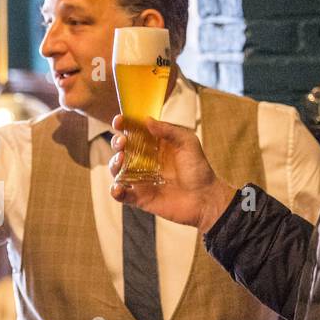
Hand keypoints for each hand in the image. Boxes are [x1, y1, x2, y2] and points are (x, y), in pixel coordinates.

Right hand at [108, 114, 235, 232]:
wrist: (205, 198)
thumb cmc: (198, 169)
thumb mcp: (188, 142)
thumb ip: (169, 130)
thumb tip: (146, 120)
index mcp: (154, 145)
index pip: (134, 132)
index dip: (124, 125)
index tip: (119, 120)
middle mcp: (144, 161)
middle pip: (122, 149)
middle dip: (117, 142)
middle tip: (123, 142)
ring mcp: (140, 179)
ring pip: (117, 170)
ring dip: (114, 164)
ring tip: (121, 160)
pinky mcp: (140, 197)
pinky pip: (121, 194)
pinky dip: (115, 190)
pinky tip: (118, 187)